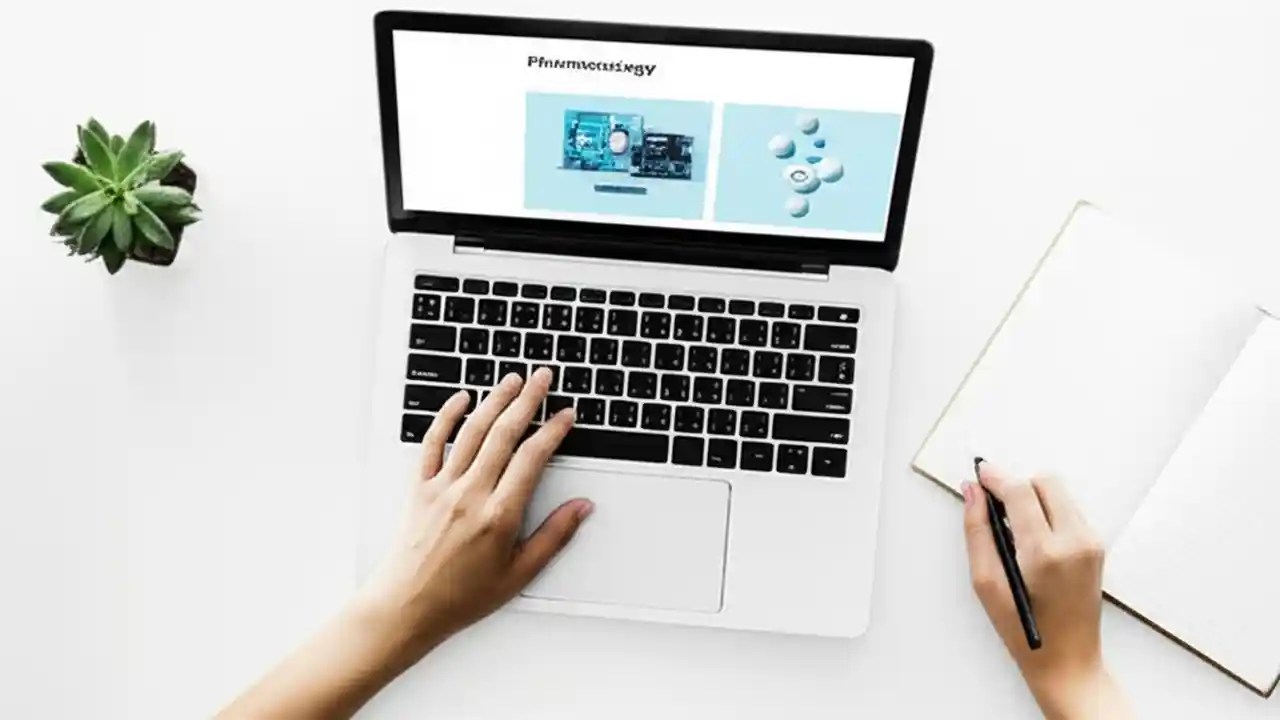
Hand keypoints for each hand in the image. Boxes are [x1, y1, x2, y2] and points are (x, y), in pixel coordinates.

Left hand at [354, 368, 592, 663]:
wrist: (407, 606)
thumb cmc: (461, 597)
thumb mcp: (519, 574)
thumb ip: (554, 536)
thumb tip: (581, 508)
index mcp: (499, 515)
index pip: (533, 458)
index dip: (553, 431)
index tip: (566, 415)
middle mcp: (470, 494)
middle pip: (504, 433)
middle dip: (528, 400)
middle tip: (543, 378)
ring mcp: (442, 487)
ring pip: (473, 431)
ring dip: (495, 400)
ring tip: (512, 380)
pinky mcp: (419, 488)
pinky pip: (433, 443)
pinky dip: (447, 417)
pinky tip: (461, 400)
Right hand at [962, 462, 1129, 719]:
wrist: (1068, 661)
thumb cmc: (1025, 631)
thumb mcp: (987, 584)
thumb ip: (977, 531)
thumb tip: (972, 494)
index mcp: (1045, 552)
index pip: (1020, 491)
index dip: (996, 477)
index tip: (980, 474)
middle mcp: (1075, 541)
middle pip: (1045, 482)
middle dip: (1017, 486)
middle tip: (994, 506)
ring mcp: (1091, 543)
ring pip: (1059, 493)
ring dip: (1033, 499)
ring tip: (1013, 529)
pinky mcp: (1096, 546)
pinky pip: (1069, 510)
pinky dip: (1048, 512)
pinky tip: (1032, 538)